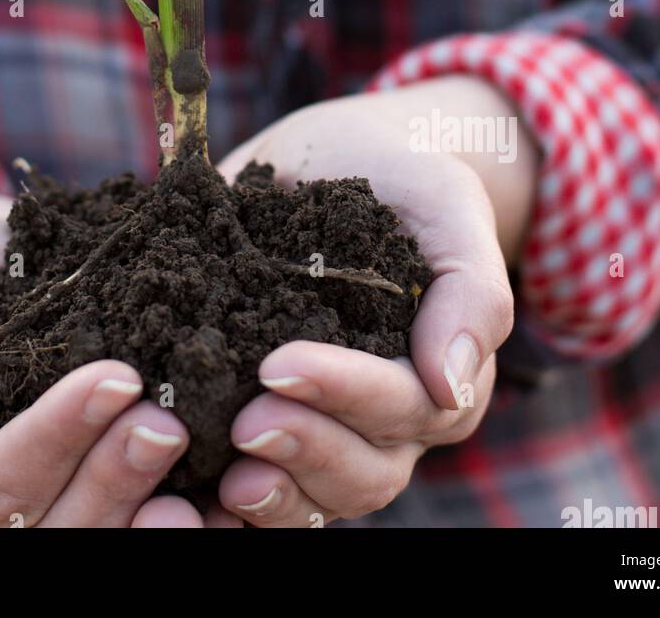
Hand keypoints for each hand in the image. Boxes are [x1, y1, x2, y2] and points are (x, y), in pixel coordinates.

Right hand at [0, 160, 205, 526]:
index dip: (57, 436)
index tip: (114, 375)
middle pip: (60, 527)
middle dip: (114, 477)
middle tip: (165, 419)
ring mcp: (57, 510)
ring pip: (106, 537)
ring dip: (150, 503)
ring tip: (191, 449)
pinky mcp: (110, 491)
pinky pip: (145, 523)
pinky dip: (191, 516)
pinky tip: (223, 493)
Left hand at [213, 79, 533, 525]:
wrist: (341, 155)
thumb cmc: (404, 179)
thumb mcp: (445, 203)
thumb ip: (469, 288)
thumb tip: (451, 383)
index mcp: (438, 372)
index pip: (405, 407)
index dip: (344, 393)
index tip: (278, 364)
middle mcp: (386, 419)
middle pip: (362, 471)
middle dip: (305, 449)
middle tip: (244, 421)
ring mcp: (327, 427)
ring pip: (315, 496)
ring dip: (272, 493)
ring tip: (222, 474)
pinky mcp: (269, 418)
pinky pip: (262, 490)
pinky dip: (230, 503)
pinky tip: (190, 491)